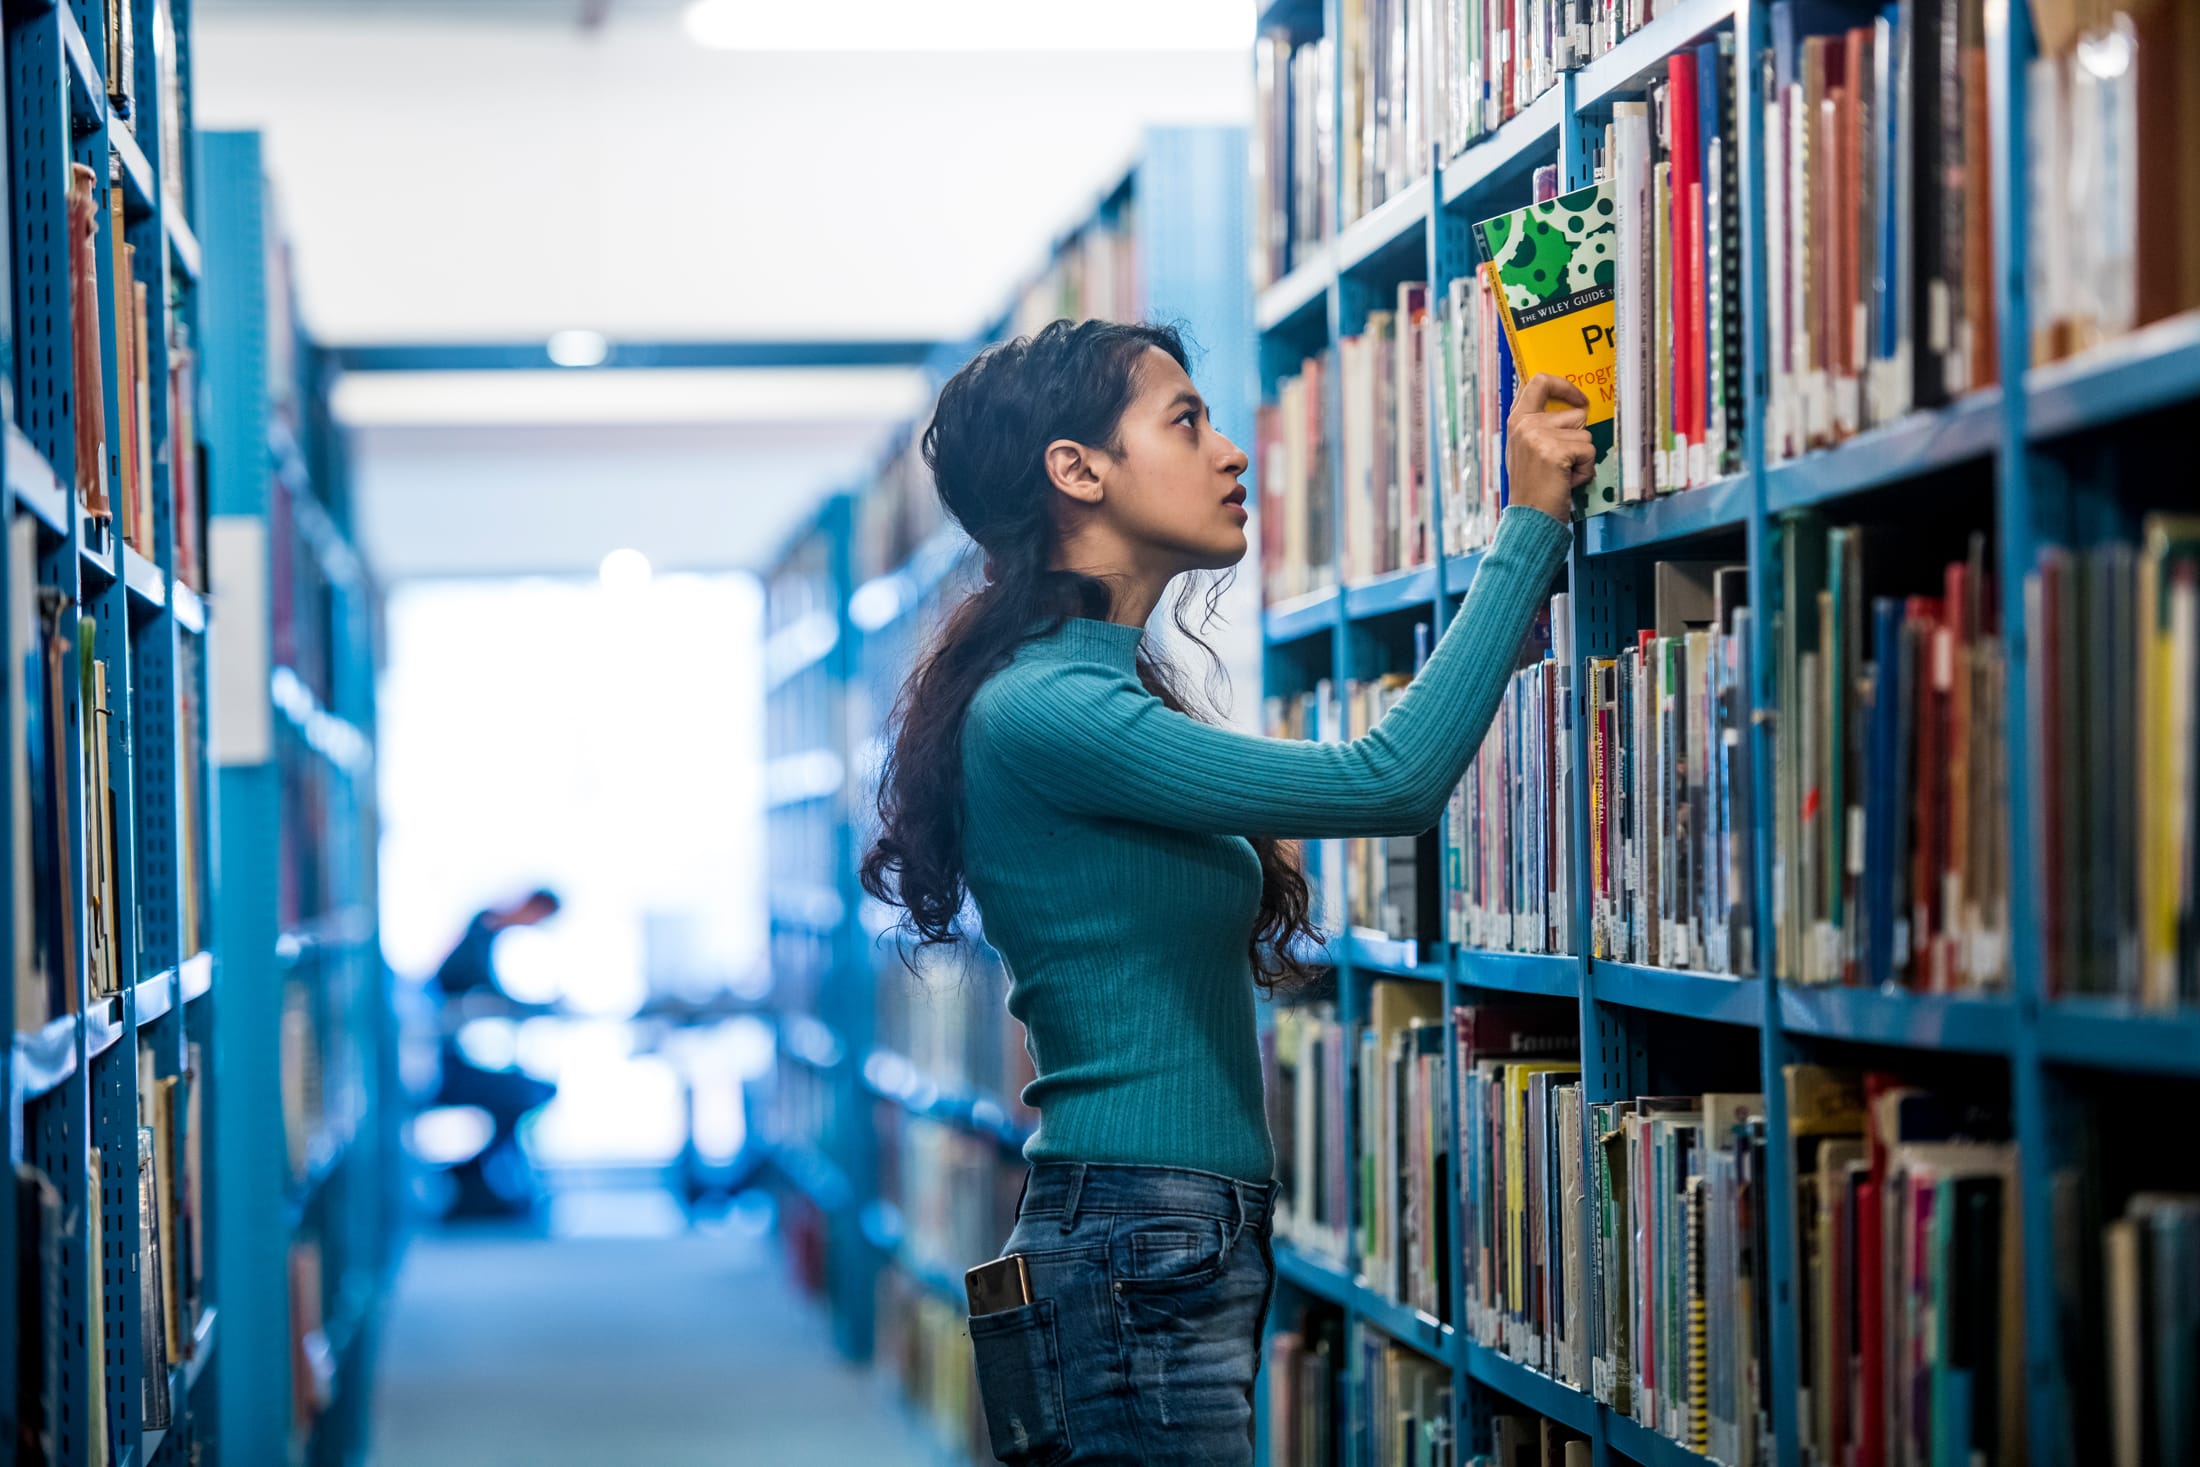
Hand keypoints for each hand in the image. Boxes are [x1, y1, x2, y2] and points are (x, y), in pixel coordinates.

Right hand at [1505, 373, 1593, 523]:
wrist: (1528, 518)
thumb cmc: (1533, 487)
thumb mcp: (1526, 449)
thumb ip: (1540, 426)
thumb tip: (1571, 408)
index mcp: (1517, 420)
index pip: (1539, 382)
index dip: (1564, 385)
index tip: (1578, 399)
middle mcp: (1525, 424)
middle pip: (1575, 413)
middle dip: (1578, 438)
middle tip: (1563, 461)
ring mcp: (1539, 436)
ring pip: (1585, 434)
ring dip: (1581, 457)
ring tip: (1562, 473)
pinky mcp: (1555, 451)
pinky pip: (1588, 451)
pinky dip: (1584, 470)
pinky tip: (1567, 481)